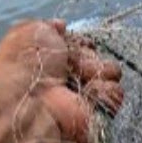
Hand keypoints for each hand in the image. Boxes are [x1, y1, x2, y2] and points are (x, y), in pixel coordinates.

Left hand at [0, 19, 123, 142]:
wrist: (28, 102)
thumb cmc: (26, 64)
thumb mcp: (30, 32)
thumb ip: (48, 26)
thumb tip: (61, 25)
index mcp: (54, 62)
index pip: (83, 47)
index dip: (83, 43)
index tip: (76, 44)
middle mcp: (69, 80)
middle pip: (98, 59)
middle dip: (90, 58)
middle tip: (76, 65)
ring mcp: (85, 100)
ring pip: (111, 74)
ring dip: (101, 71)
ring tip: (85, 77)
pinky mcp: (98, 117)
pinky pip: (115, 96)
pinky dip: (106, 91)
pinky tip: (91, 91)